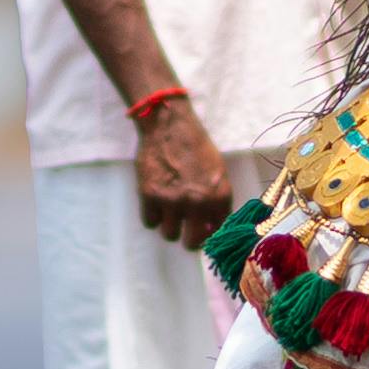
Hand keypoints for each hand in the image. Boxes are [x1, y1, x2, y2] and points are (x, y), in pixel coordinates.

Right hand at [128, 91, 230, 251]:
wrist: (169, 125)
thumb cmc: (196, 145)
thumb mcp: (217, 170)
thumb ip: (217, 199)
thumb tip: (212, 225)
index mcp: (219, 195)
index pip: (218, 231)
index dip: (210, 233)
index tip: (204, 230)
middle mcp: (197, 202)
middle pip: (192, 242)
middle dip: (190, 240)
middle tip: (186, 231)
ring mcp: (172, 201)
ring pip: (169, 235)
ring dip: (170, 226)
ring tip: (170, 213)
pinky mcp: (149, 196)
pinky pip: (150, 222)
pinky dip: (152, 216)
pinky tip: (156, 203)